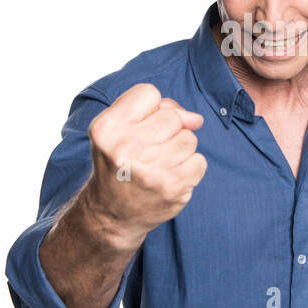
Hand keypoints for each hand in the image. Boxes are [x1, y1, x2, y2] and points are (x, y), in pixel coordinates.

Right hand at [86, 82, 207, 241]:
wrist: (111, 214)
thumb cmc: (118, 163)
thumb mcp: (118, 129)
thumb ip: (154, 110)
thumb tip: (196, 119)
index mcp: (107, 128)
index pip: (149, 93)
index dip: (150, 109)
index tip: (139, 128)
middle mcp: (125, 148)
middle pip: (173, 116)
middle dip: (168, 130)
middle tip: (149, 151)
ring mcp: (150, 169)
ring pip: (189, 138)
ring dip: (179, 150)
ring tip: (158, 164)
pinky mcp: (172, 187)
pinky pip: (199, 161)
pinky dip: (189, 168)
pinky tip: (169, 177)